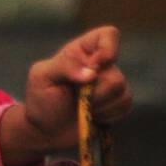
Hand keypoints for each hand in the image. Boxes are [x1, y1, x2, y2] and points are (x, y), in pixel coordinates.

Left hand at [11, 26, 131, 161]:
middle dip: (95, 92)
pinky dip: (107, 114)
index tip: (94, 67)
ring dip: (99, 105)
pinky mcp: (117, 103)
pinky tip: (91, 115)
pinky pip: (125, 106)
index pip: (108, 35)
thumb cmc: (41, 99)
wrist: (46, 130)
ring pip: (122, 91)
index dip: (108, 49)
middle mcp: (99, 64)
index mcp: (81, 51)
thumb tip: (92, 73)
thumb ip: (64, 67)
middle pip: (115, 74)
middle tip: (75, 97)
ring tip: (82, 107)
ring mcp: (109, 84)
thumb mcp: (42, 77)